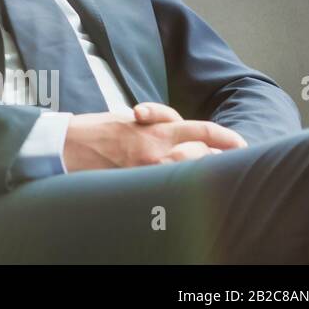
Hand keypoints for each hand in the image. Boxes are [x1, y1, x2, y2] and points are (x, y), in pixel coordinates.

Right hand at [62, 104, 247, 171]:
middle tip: (221, 164)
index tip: (241, 145)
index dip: (227, 139)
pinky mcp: (136, 182)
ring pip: (188, 170)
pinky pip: (163, 185)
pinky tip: (168, 187)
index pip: (205, 131)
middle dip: (215, 160)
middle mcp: (159, 148)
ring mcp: (149, 167)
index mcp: (159, 128)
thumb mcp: (132, 121)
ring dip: (194, 172)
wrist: (67, 144)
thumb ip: (156, 128)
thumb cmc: (96, 130)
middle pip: (204, 155)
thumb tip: (177, 139)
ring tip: (195, 175)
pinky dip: (171, 185)